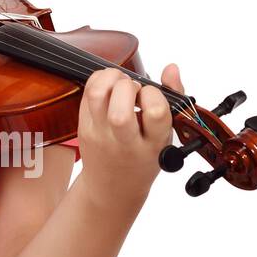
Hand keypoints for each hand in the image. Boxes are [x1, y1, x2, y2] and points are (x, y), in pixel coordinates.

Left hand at [76, 63, 182, 201]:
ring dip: (110, 78)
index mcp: (152, 145)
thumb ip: (173, 98)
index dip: (154, 95)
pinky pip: (86, 94)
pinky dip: (98, 81)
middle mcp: (125, 143)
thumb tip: (171, 68)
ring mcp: (100, 136)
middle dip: (129, 86)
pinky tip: (109, 87)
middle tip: (133, 89)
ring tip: (120, 82)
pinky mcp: (84, 129)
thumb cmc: (144, 158)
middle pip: (121, 110)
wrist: (114, 187)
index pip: (156, 112)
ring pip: (97, 96)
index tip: (151, 97)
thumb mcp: (165, 135)